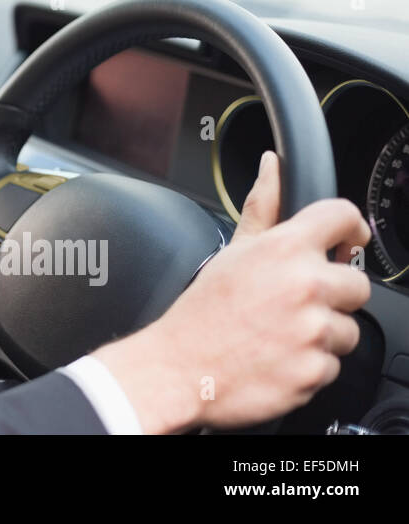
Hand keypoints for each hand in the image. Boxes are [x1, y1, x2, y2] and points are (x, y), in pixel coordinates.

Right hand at [92, 150, 370, 432]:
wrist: (180, 369)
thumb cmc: (202, 312)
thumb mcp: (232, 251)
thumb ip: (262, 207)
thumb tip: (273, 166)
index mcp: (284, 249)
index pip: (343, 216)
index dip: (349, 228)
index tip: (346, 241)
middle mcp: (305, 286)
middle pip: (358, 283)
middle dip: (333, 294)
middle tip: (294, 303)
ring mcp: (313, 331)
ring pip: (348, 329)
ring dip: (322, 334)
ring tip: (280, 334)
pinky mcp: (316, 370)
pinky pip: (333, 364)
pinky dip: (310, 364)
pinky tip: (279, 358)